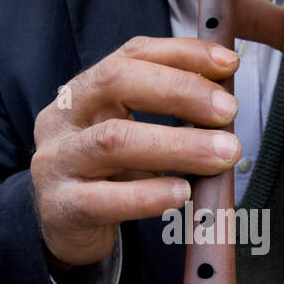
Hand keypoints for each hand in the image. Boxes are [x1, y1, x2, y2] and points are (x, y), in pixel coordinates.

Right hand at [31, 36, 240, 267]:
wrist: (60, 229)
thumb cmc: (104, 175)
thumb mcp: (130, 134)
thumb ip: (166, 114)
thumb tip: (225, 98)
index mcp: (82, 92)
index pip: (131, 54)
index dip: (182, 53)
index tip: (228, 63)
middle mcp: (62, 119)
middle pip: (115, 82)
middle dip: (179, 91)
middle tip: (228, 110)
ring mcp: (56, 162)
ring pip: (114, 141)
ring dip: (177, 145)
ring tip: (221, 154)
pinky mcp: (60, 208)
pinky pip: (104, 199)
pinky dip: (148, 195)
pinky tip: (181, 194)